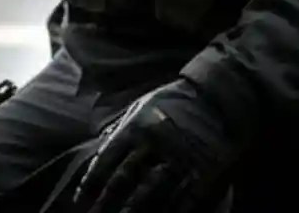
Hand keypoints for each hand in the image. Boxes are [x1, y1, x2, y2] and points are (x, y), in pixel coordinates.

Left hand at [71, 79, 244, 212]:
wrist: (217, 97)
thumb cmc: (174, 102)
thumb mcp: (142, 107)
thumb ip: (121, 129)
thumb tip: (98, 150)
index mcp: (136, 127)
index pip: (106, 160)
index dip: (91, 183)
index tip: (81, 200)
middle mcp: (153, 144)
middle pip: (124, 180)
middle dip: (106, 203)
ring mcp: (179, 158)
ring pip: (151, 193)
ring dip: (134, 211)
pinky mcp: (203, 171)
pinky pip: (183, 198)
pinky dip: (171, 211)